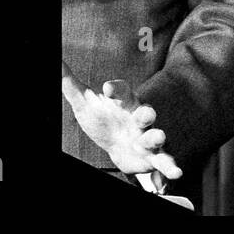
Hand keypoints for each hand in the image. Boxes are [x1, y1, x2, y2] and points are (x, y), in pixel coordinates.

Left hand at [61, 61, 182, 182]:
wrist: (115, 145)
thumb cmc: (102, 119)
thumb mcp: (84, 103)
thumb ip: (70, 84)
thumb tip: (57, 62)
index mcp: (123, 102)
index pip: (122, 91)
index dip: (117, 89)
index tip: (108, 88)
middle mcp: (138, 117)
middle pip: (145, 112)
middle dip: (147, 113)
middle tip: (147, 114)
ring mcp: (146, 137)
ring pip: (155, 135)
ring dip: (157, 137)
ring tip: (159, 138)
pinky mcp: (152, 156)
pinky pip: (163, 160)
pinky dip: (170, 165)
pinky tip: (177, 171)